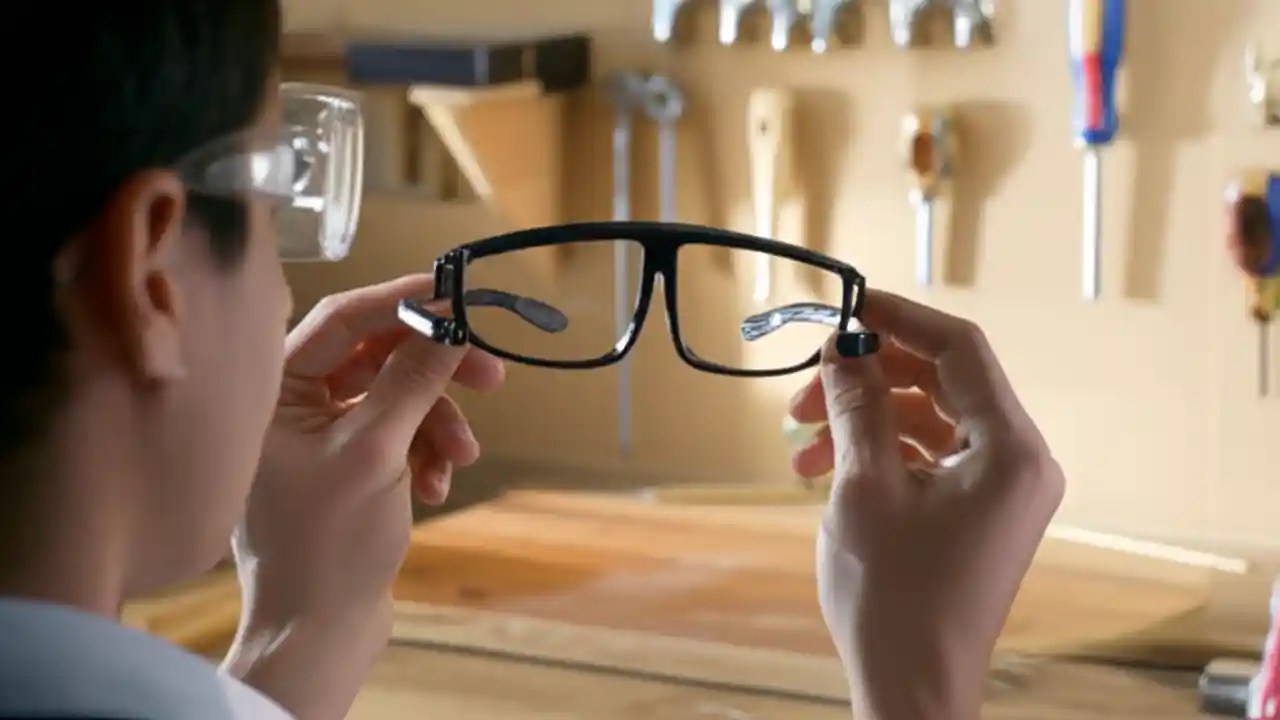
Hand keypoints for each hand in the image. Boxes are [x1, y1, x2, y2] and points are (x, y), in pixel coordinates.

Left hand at [224, 275, 503, 717]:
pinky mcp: (346, 461)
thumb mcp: (376, 452)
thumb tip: (450, 320)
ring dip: (438, 423)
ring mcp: (319, 433)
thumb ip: (412, 379)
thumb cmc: (327, 546)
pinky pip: (398, 432)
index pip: (345, 317)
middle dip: (437, 371)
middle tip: (493, 376)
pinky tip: (434, 487)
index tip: (460, 291)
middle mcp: (292, 402)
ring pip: (397, 396)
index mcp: (275, 390)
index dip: (405, 298)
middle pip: (379, 355)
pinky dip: (425, 451)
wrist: (317, 629)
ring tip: (458, 460)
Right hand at [788, 291, 1063, 719]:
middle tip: (804, 387)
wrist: (912, 687)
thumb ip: (857, 406)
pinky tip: (821, 469)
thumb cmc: (894, 597)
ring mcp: (999, 490)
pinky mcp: (976, 513)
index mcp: (1010, 449)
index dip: (899, 317)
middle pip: (941, 382)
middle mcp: (1018, 462)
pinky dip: (876, 453)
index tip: (845, 304)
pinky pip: (927, 458)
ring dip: (862, 419)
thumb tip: (844, 344)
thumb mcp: (864, 488)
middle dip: (868, 377)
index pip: (960, 349)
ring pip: (927, 420)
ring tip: (800, 441)